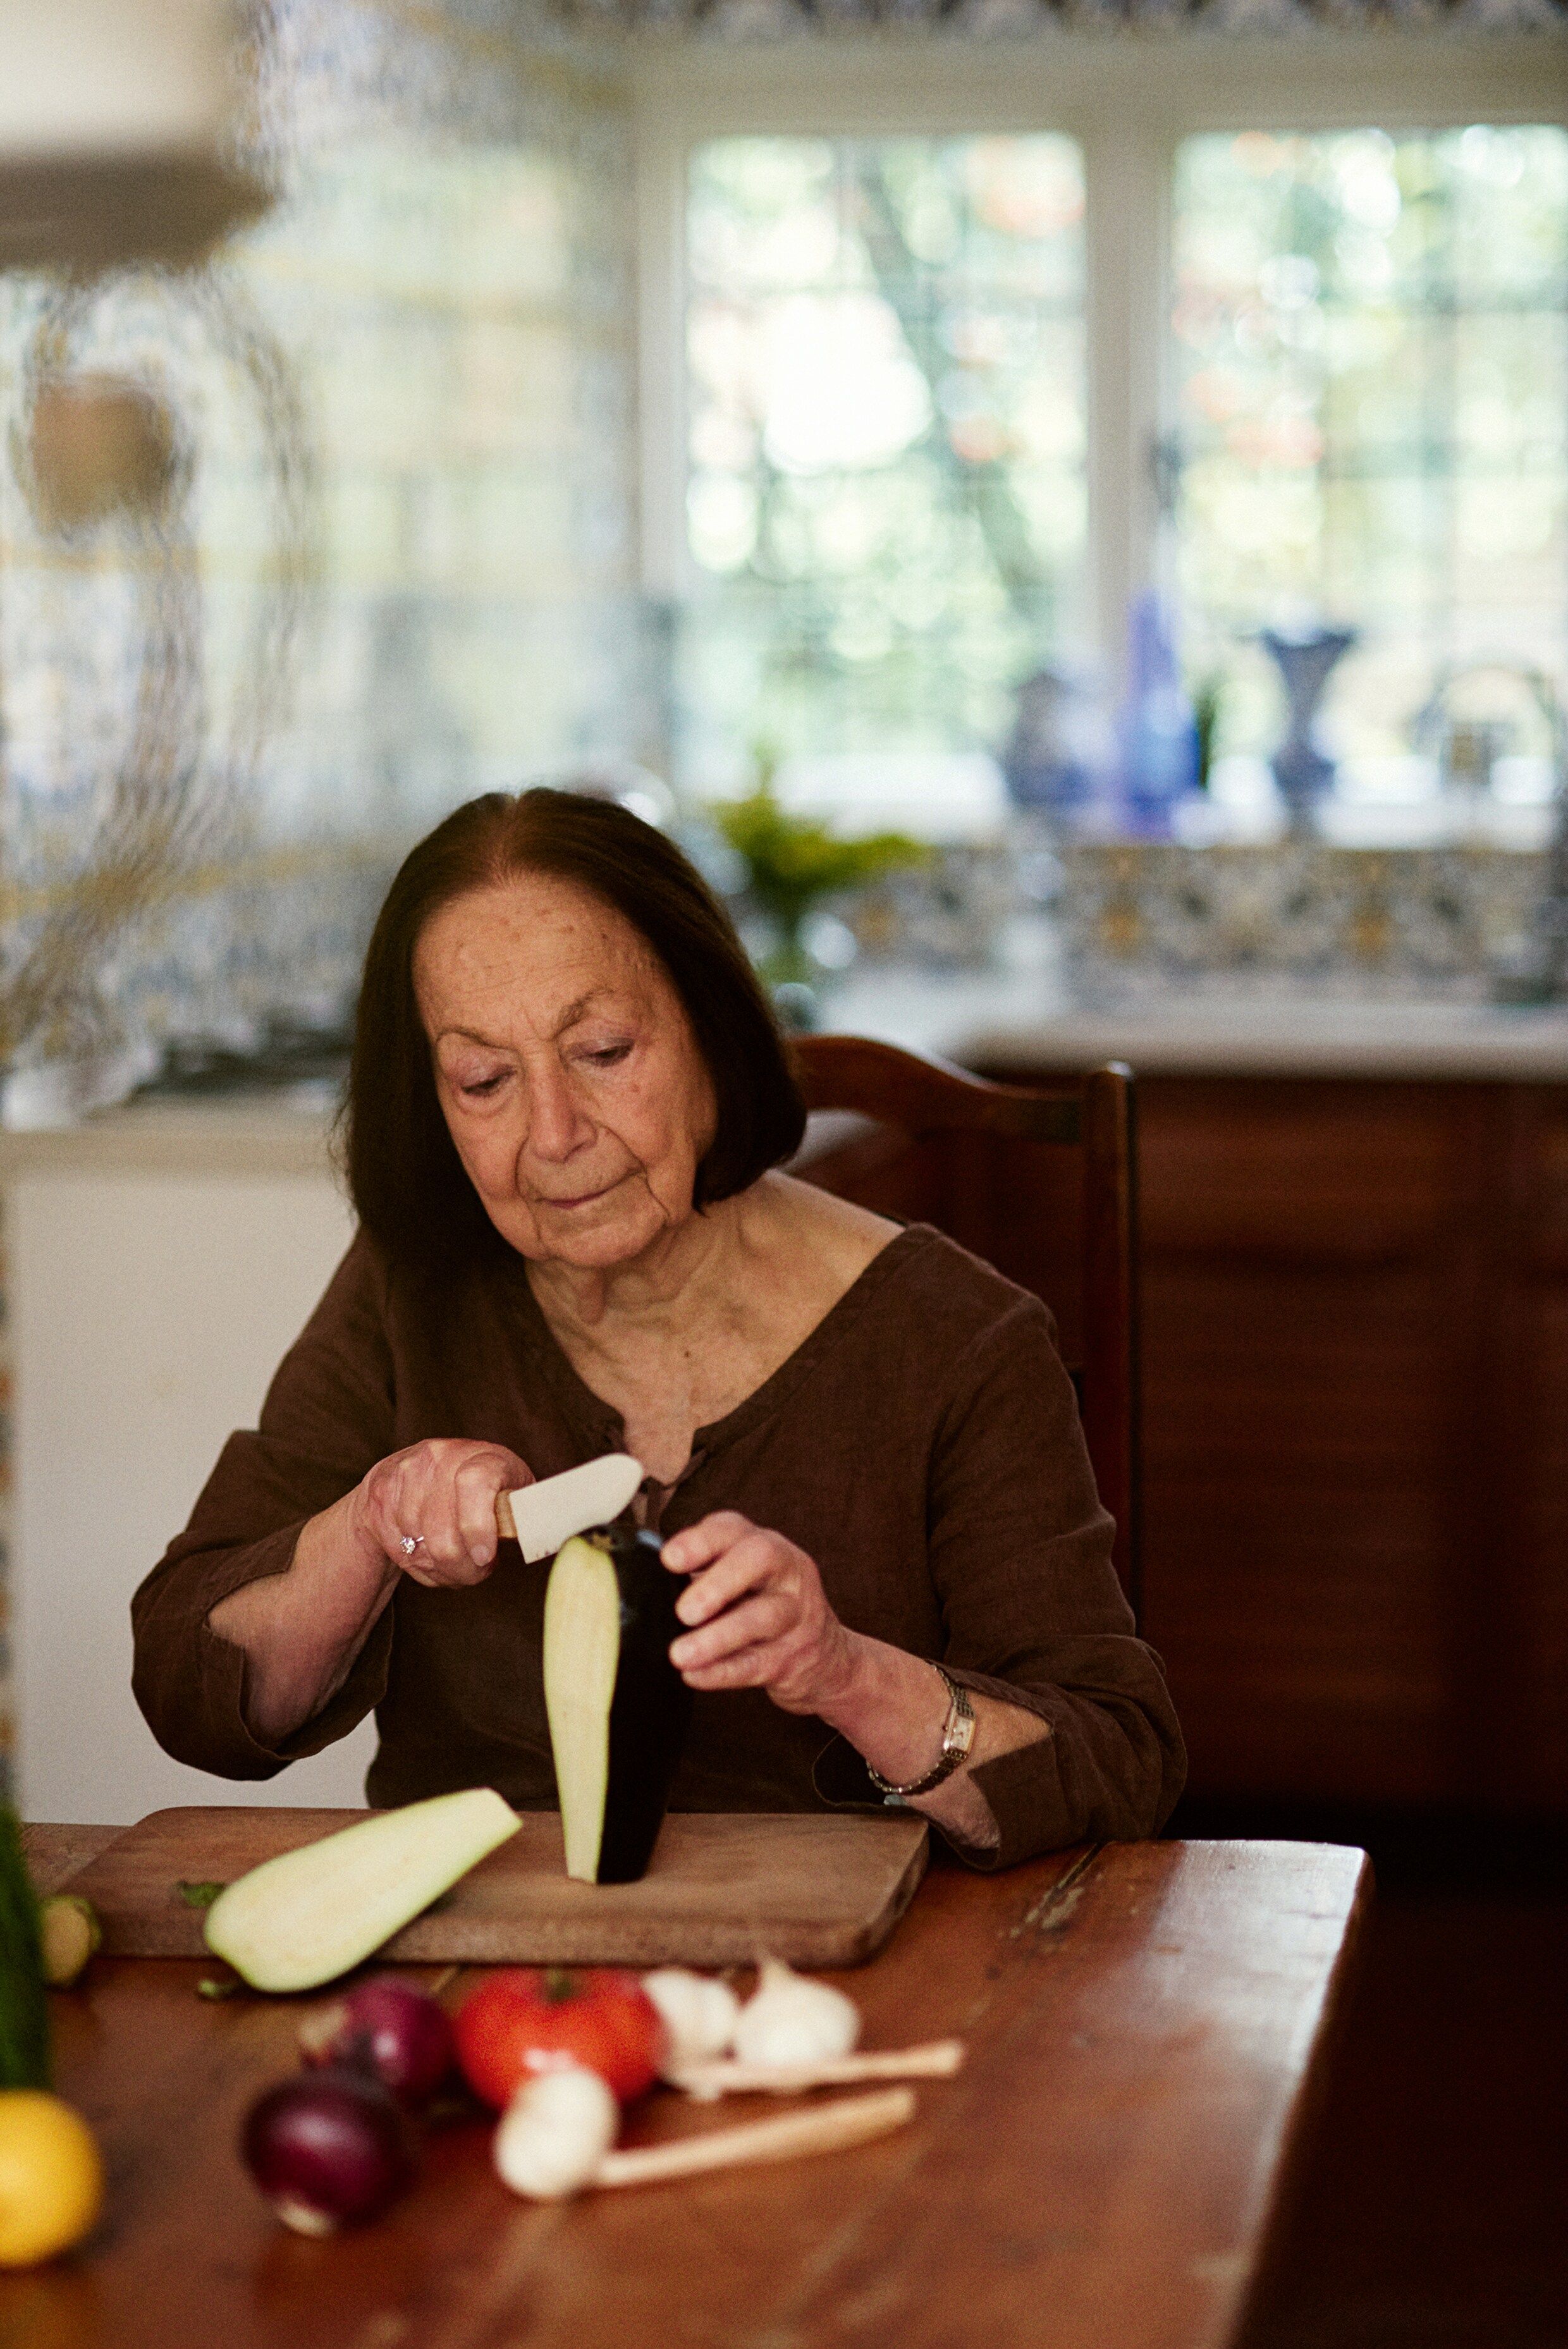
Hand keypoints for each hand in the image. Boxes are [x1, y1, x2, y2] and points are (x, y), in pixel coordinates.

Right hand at [349, 1439, 533, 1588]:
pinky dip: (422, 1567)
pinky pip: (400, 1552)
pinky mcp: (380, 1498)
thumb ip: (522, 1511)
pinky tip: (433, 1556)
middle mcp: (438, 1458)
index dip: (480, 1527)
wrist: (407, 1472)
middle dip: (464, 1567)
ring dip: (444, 1570)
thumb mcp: (507, 1489)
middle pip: (444, 1533)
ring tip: (457, 1563)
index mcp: (480, 1454)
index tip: (486, 1558)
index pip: (476, 1483)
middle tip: (478, 1571)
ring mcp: (405, 1476)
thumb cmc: (476, 1488)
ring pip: (422, 1549)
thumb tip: (540, 1532)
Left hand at [660, 1512, 857, 1716]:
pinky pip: (758, 1663)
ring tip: (679, 1654)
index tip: (669, 1559)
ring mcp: (797, 1614)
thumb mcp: (742, 1580)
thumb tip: (637, 1580)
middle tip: (683, 1611)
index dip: (701, 1540)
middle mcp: (786, 1572)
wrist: (826, 1659)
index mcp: (764, 1545)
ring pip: (762, 1617)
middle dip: (719, 1582)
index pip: (733, 1529)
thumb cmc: (764, 1609)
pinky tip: (695, 1676)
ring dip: (717, 1637)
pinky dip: (723, 1671)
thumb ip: (700, 1574)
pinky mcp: (796, 1657)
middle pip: (760, 1559)